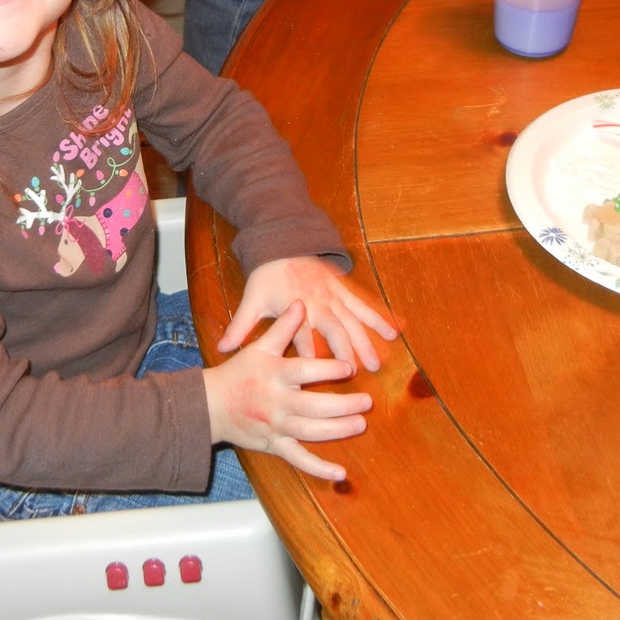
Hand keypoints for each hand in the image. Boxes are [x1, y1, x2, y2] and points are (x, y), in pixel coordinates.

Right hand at [204, 302, 373, 481]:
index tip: (350, 366)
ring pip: (310, 433)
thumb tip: (300, 302)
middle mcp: (276, 402)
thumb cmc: (237, 373)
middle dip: (342, 405)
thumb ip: (283, 328)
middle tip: (367, 401)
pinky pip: (299, 459)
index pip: (304, 371)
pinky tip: (341, 473)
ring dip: (337, 431)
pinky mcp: (274, 445)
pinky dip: (319, 469)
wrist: (209, 406)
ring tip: (360, 424)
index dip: (328, 368)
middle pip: (313, 406)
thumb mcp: (258, 347)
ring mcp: (275, 426)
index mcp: (274, 374)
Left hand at [217, 256, 396, 372]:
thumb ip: (240, 326)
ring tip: (378, 363)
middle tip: (355, 372)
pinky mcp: (345, 289)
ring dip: (367, 341)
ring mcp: (334, 296)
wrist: (283, 242)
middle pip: (333, 330)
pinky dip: (381, 317)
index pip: (301, 338)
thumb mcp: (251, 300)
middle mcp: (317, 304)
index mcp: (295, 310)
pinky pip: (365, 304)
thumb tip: (222, 350)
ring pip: (354, 320)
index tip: (314, 377)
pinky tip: (396, 331)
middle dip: (345, 350)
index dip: (308, 356)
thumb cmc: (267, 276)